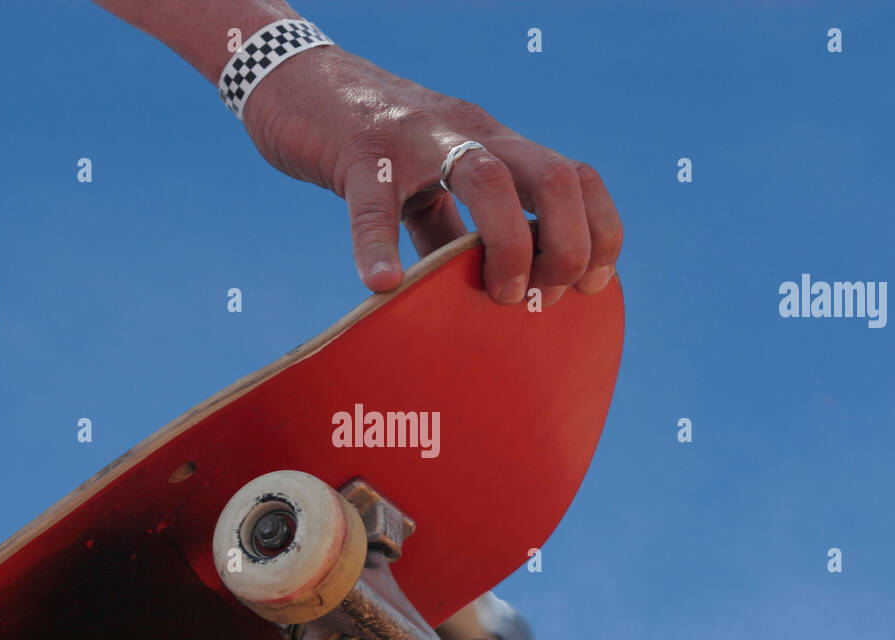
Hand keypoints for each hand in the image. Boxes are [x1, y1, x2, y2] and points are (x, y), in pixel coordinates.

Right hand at [241, 46, 621, 305]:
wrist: (295, 84)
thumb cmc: (368, 150)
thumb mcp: (426, 191)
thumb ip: (455, 237)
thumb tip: (482, 297)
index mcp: (492, 144)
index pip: (575, 178)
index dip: (600, 232)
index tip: (591, 285)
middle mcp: (468, 134)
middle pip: (552, 177)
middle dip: (568, 245)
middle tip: (540, 299)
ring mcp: (416, 139)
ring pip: (487, 179)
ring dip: (511, 245)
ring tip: (498, 296)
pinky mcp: (359, 152)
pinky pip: (374, 203)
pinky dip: (379, 247)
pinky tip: (382, 284)